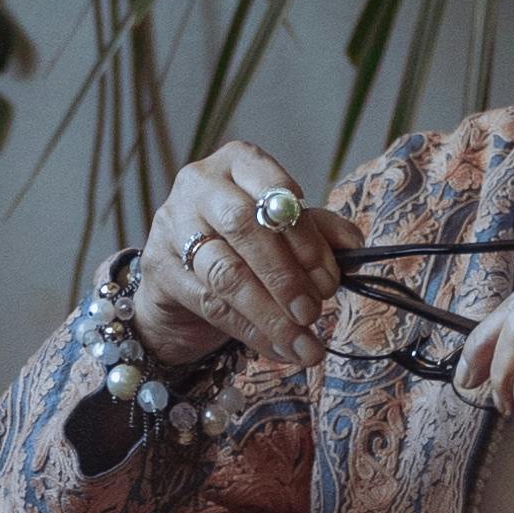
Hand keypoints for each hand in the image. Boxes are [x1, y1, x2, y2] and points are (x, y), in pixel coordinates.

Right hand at [128, 142, 341, 378]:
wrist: (181, 276)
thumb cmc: (241, 244)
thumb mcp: (283, 231)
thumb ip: (317, 230)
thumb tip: (354, 246)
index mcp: (237, 162)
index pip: (274, 189)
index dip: (306, 236)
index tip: (330, 279)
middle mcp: (200, 185)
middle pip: (244, 228)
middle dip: (285, 276)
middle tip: (314, 313)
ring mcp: (173, 224)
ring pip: (226, 272)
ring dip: (270, 314)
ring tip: (304, 344)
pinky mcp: (159, 268)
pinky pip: (210, 304)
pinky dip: (251, 332)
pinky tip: (279, 349)